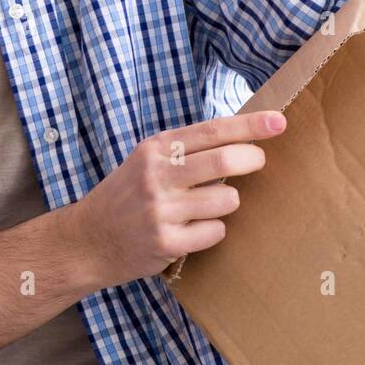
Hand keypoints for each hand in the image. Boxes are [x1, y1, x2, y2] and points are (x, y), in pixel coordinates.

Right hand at [66, 110, 287, 289]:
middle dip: (252, 158)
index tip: (278, 122)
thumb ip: (186, 149)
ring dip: (228, 201)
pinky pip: (215, 232)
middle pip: (224, 160)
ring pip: (226, 199)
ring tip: (208, 205)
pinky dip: (212, 231)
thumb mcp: (147, 159)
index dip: (249, 125)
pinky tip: (193, 231)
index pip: (212, 131)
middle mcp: (156, 175)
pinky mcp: (165, 243)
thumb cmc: (127, 195)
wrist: (87, 240)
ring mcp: (160, 211)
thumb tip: (241, 137)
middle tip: (258, 160)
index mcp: (155, 149)